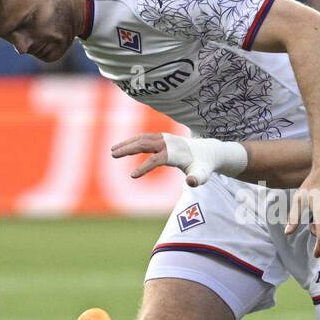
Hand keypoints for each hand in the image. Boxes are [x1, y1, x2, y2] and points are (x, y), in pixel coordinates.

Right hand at [111, 132, 245, 187]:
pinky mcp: (162, 138)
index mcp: (174, 153)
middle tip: (113, 155)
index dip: (144, 167)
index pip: (156, 160)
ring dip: (127, 143)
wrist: (207, 151)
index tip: (132, 176)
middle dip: (128, 149)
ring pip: (142, 138)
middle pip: (145, 144)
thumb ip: (198, 178)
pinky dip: (133, 141)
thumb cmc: (202, 165)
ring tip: (113, 151)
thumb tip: (191, 182)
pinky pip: (144, 138)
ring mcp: (164, 138)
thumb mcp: (202, 174)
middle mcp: (168, 143)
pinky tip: (123, 147)